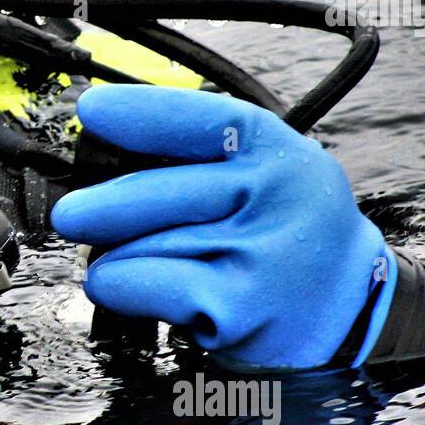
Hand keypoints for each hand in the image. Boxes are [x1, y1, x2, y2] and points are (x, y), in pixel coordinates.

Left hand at [51, 85, 394, 369]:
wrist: (353, 313)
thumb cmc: (288, 237)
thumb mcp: (271, 177)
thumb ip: (211, 160)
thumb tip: (112, 146)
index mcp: (280, 153)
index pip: (204, 121)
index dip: (142, 113)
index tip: (92, 111)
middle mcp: (274, 198)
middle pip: (159, 191)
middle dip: (103, 206)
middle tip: (71, 215)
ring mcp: (257, 254)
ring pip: (145, 243)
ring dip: (112, 255)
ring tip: (110, 261)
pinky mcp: (237, 307)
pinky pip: (147, 284)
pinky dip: (120, 286)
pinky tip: (117, 285)